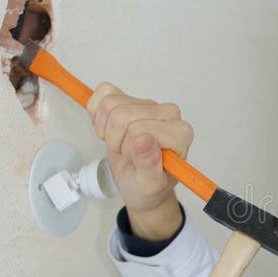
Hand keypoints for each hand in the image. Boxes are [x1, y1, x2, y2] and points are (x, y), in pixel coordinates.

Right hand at [87, 83, 193, 239]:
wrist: (139, 183)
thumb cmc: (147, 184)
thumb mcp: (149, 184)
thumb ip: (149, 164)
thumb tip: (144, 140)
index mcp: (180, 133)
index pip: (138, 129)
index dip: (128, 148)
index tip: (135, 160)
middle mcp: (169, 114)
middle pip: (121, 115)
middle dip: (116, 140)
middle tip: (126, 154)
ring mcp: (150, 103)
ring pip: (110, 104)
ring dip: (106, 130)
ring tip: (120, 145)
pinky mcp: (131, 97)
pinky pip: (103, 92)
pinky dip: (97, 114)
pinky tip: (109, 129)